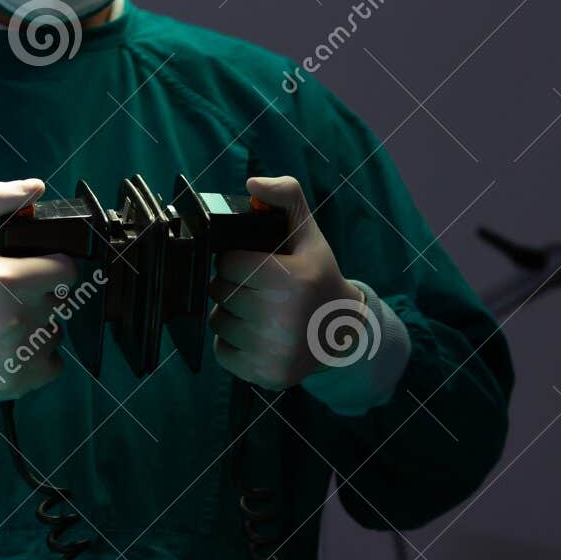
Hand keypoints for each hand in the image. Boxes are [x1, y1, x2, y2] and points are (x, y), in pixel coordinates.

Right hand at [0, 180, 77, 401]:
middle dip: (42, 296)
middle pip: (61, 302)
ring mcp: (17, 356)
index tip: (36, 269)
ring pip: (56, 333)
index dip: (53, 267)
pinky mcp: (17, 383)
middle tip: (12, 295)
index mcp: (6, 281)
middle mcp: (15, 321)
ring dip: (40, 327)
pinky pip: (52, 365)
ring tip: (6, 321)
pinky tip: (10, 346)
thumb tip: (36, 187)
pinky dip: (38, 358)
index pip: (66, 271)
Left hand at [209, 175, 362, 390]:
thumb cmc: (317, 277)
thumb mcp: (307, 233)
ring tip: (255, 309)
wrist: (341, 333)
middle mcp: (283, 319)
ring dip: (229, 313)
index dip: (236, 260)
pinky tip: (254, 333)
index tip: (253, 264)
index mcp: (293, 280)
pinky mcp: (265, 375)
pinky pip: (222, 351)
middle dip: (232, 285)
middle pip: (221, 292)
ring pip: (218, 321)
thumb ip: (285, 196)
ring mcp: (274, 351)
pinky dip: (231, 342)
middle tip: (255, 287)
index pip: (229, 263)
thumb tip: (252, 184)